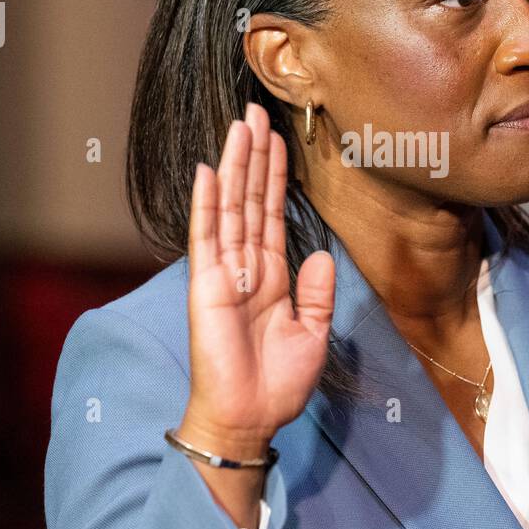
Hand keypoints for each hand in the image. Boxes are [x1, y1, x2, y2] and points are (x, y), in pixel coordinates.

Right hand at [180, 101, 334, 459]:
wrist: (250, 418)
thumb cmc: (277, 383)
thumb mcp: (312, 334)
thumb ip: (317, 293)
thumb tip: (322, 255)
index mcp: (270, 274)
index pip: (273, 212)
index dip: (276, 175)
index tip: (278, 138)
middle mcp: (245, 265)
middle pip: (250, 198)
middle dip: (254, 155)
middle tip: (255, 111)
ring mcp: (224, 272)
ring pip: (231, 207)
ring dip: (234, 166)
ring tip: (239, 125)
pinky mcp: (207, 286)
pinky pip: (207, 237)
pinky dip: (207, 204)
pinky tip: (208, 171)